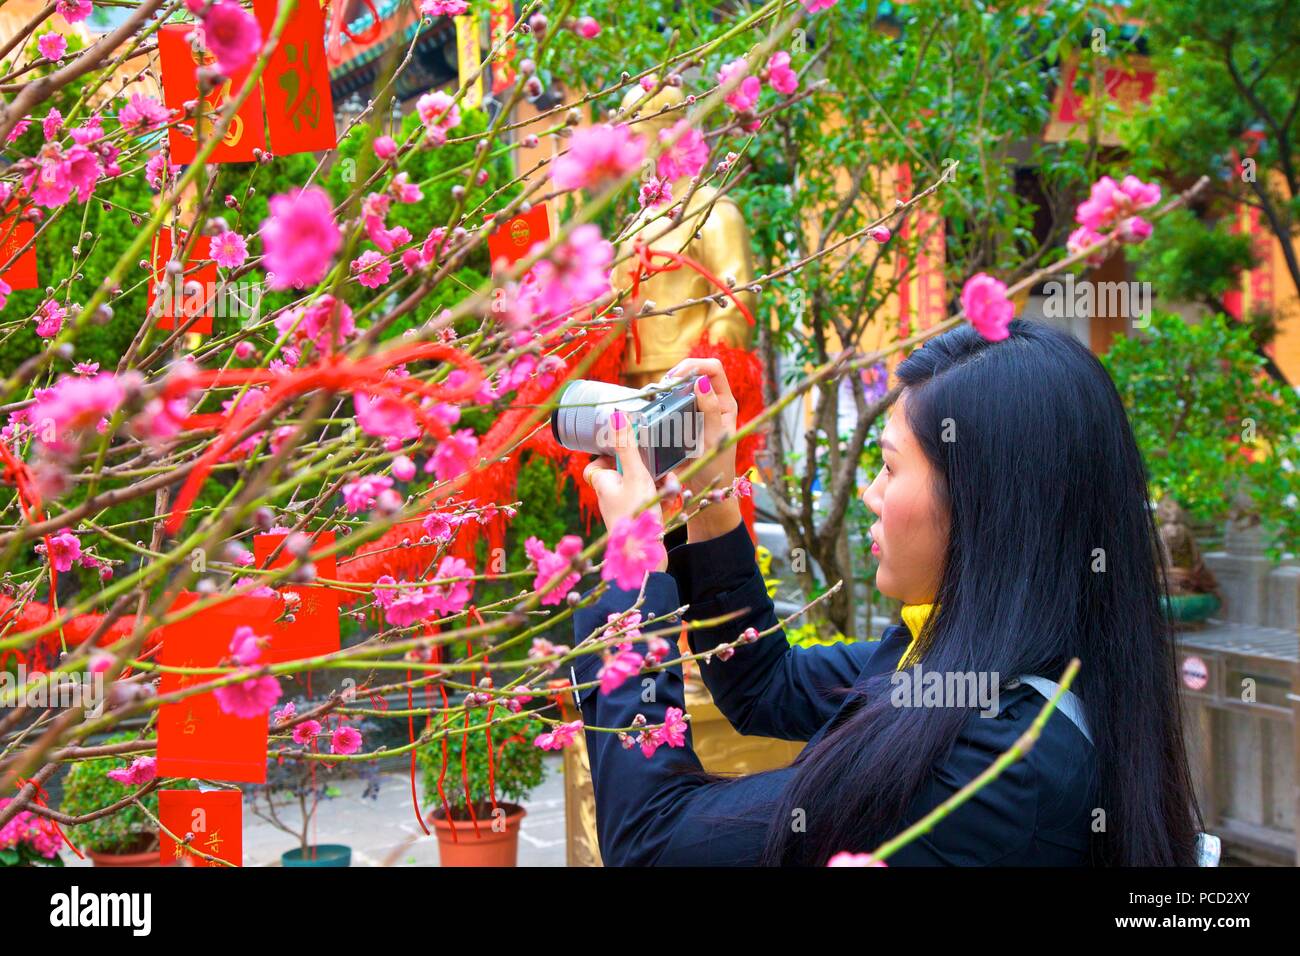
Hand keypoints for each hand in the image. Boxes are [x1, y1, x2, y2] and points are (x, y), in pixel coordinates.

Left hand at [583, 410, 666, 569]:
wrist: (646, 562)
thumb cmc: (635, 517)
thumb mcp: (634, 476)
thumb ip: (627, 447)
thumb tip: (615, 417)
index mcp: (603, 484)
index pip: (594, 465)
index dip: (605, 454)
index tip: (623, 444)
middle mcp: (611, 497)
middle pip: (623, 472)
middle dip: (643, 466)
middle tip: (657, 463)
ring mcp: (626, 509)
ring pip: (640, 486)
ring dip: (657, 481)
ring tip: (670, 480)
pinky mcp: (640, 521)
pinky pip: (650, 501)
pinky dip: (662, 497)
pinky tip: (672, 499)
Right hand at [661, 358, 737, 496]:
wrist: (703, 487)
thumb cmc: (715, 464)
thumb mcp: (714, 438)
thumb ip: (710, 410)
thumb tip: (701, 382)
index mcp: (724, 402)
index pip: (713, 370)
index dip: (695, 366)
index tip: (676, 378)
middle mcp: (711, 402)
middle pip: (694, 373)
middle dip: (676, 374)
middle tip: (661, 387)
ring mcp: (695, 410)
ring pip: (680, 386)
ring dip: (667, 387)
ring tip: (655, 396)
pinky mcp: (681, 419)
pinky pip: (671, 402)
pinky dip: (661, 400)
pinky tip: (652, 405)